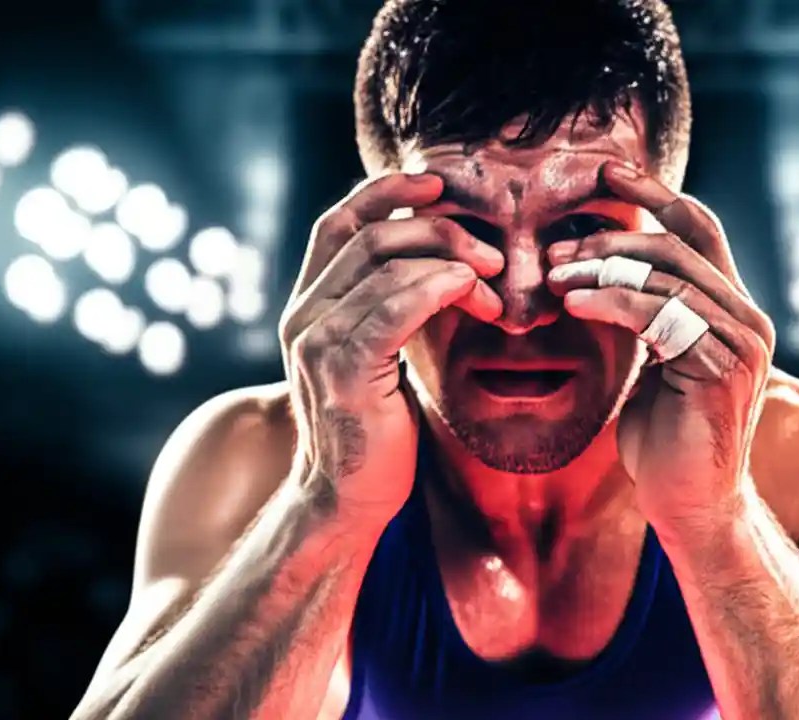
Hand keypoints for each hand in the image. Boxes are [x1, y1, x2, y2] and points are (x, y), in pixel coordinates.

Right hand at [278, 173, 503, 524]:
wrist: (348, 500)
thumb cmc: (376, 429)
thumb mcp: (379, 356)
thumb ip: (390, 309)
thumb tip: (441, 264)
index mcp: (309, 305)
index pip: (338, 223)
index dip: (384, 191)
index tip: (437, 183)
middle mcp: (304, 315)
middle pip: (370, 235)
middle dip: (439, 230)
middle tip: (493, 253)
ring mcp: (318, 341)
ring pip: (386, 265)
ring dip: (452, 263)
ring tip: (494, 286)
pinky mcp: (344, 370)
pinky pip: (394, 307)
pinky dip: (439, 288)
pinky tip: (473, 294)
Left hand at [546, 163, 774, 536]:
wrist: (689, 505)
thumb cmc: (663, 438)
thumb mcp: (651, 363)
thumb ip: (643, 316)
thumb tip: (599, 273)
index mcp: (731, 308)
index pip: (699, 228)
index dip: (655, 193)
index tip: (606, 172)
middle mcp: (747, 317)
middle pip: (679, 244)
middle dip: (610, 237)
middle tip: (554, 248)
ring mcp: (741, 341)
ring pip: (668, 275)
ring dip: (601, 268)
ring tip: (552, 276)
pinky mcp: (722, 367)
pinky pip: (661, 314)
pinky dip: (613, 301)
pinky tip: (575, 304)